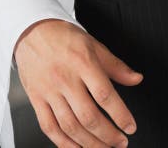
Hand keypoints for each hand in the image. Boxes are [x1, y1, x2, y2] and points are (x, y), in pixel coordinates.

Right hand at [14, 19, 142, 146]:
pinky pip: (49, 127)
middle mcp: (64, 79)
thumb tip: (136, 79)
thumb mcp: (94, 45)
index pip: (104, 95)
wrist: (31, 30)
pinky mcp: (36, 99)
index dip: (120, 115)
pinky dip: (63, 143)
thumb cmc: (63, 37)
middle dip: (107, 135)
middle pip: (88, 116)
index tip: (130, 126)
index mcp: (82, 63)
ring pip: (70, 126)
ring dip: (89, 143)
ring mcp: (48, 91)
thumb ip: (116, 66)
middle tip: (120, 142)